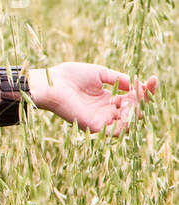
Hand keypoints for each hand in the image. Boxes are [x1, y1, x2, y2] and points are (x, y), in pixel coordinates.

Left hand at [44, 62, 158, 135]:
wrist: (51, 83)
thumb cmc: (70, 76)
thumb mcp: (100, 74)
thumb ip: (119, 80)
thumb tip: (137, 84)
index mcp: (107, 98)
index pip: (132, 99)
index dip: (145, 91)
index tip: (153, 79)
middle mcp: (105, 111)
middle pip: (134, 111)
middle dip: (144, 99)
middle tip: (143, 87)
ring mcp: (100, 119)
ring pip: (129, 122)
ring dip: (136, 110)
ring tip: (133, 97)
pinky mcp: (94, 126)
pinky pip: (116, 131)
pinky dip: (126, 121)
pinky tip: (126, 106)